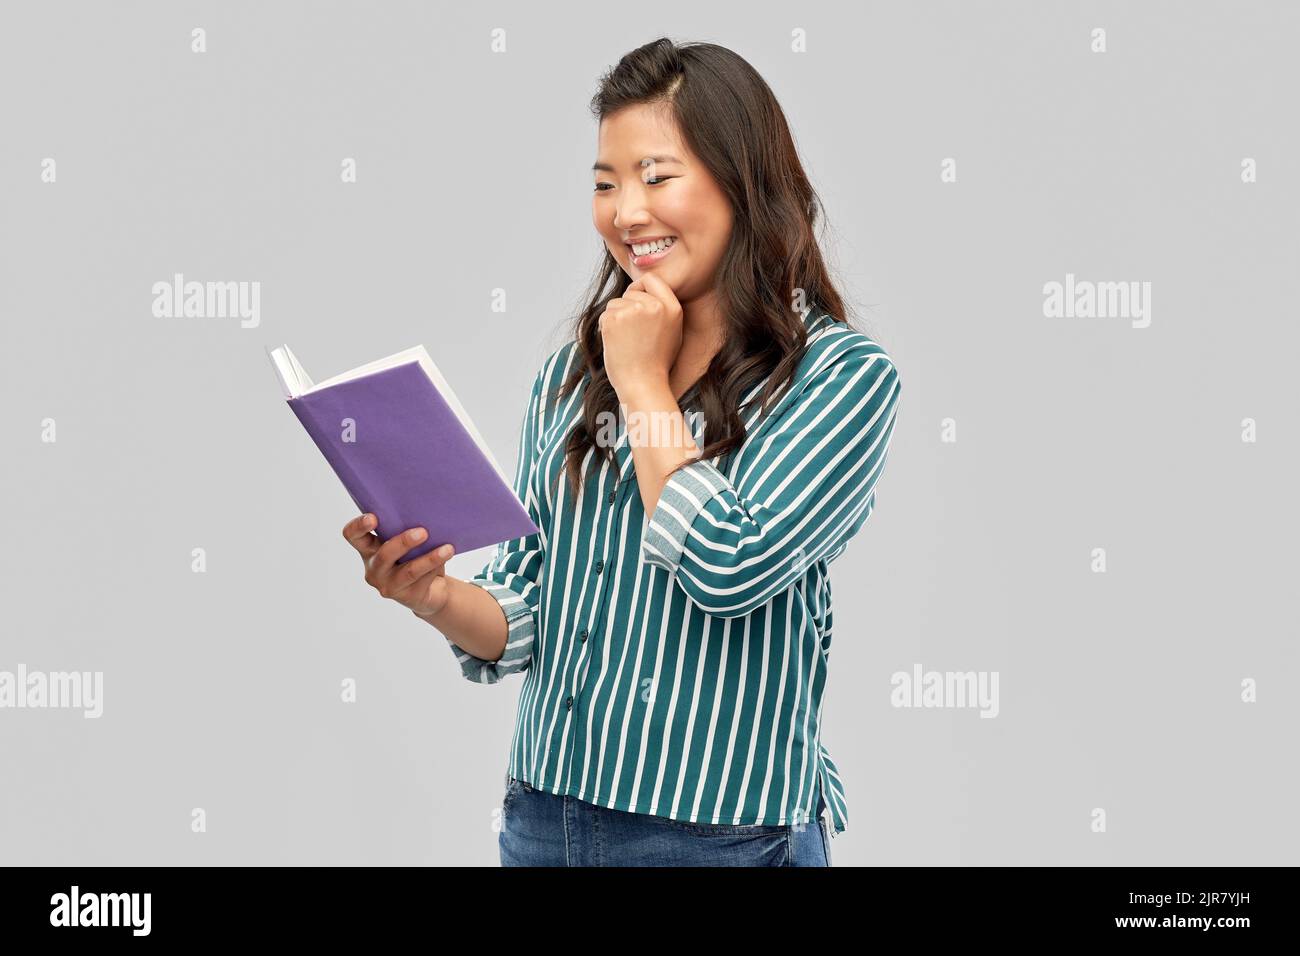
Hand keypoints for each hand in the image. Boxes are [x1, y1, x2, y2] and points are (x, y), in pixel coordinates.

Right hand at [342, 513, 455, 618]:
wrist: (431, 590)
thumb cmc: (415, 556)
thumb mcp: (407, 542)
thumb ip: (407, 528)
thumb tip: (427, 512)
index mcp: (369, 549)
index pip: (353, 536)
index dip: (358, 527)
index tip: (373, 518)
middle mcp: (374, 569)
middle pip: (384, 555)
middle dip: (403, 543)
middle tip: (422, 532)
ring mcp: (388, 586)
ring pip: (408, 571)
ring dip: (429, 559)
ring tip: (447, 549)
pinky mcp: (407, 597)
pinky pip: (424, 580)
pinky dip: (437, 566)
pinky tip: (447, 554)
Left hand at [599, 272, 682, 400]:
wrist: (642, 384)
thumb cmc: (656, 363)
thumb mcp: (673, 332)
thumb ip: (664, 309)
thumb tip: (649, 293)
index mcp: (672, 307)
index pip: (651, 279)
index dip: (640, 288)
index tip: (636, 300)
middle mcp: (655, 306)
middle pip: (630, 291)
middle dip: (626, 307)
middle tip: (631, 332)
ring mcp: (633, 311)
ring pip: (615, 303)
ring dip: (615, 318)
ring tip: (627, 340)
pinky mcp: (614, 319)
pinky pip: (605, 315)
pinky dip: (606, 328)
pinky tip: (617, 343)